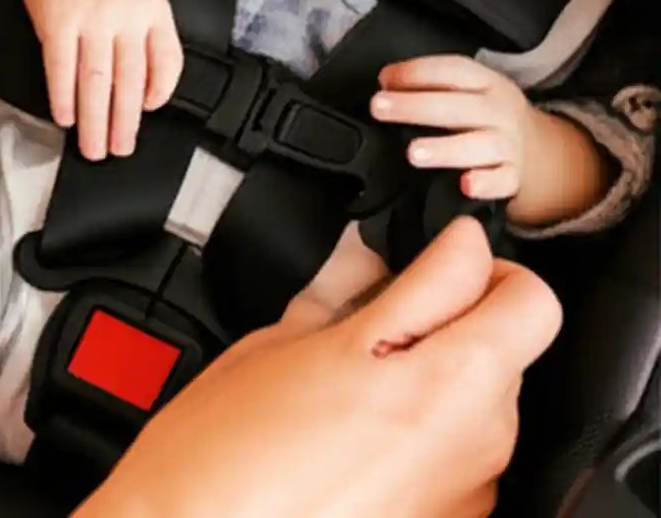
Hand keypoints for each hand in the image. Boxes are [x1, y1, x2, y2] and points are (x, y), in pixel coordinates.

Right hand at [19, 0, 182, 159]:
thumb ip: (146, 32)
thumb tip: (145, 88)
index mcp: (153, 8)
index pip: (167, 59)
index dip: (160, 91)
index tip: (148, 111)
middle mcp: (126, 14)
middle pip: (129, 80)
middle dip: (125, 122)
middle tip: (120, 150)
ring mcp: (91, 17)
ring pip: (96, 81)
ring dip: (95, 121)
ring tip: (93, 148)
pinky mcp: (57, 21)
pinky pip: (62, 68)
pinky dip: (63, 98)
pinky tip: (64, 118)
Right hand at [75, 218, 561, 517]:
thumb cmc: (219, 461)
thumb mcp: (286, 343)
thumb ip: (372, 291)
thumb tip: (412, 254)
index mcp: (450, 381)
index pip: (528, 296)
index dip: (474, 268)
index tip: (430, 265)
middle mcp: (478, 443)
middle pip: (500, 351)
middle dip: (441, 328)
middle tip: (359, 328)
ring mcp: (464, 493)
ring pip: (471, 405)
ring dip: (422, 384)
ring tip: (336, 394)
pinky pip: (446, 458)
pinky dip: (409, 439)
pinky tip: (341, 442)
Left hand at [370, 55, 539, 201]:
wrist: (537, 149)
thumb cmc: (485, 117)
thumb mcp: (467, 90)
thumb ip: (430, 85)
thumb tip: (386, 82)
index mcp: (485, 83)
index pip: (453, 71)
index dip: (417, 73)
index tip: (385, 80)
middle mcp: (498, 111)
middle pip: (459, 107)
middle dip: (416, 106)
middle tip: (379, 108)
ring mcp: (507, 145)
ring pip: (480, 145)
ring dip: (445, 149)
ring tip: (414, 153)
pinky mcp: (512, 175)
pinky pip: (502, 180)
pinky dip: (486, 183)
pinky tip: (466, 185)